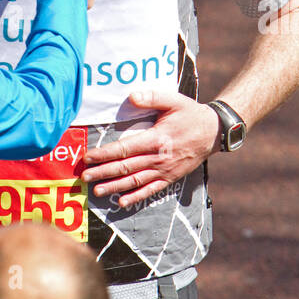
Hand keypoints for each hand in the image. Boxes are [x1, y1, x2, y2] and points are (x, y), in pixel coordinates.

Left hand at [82, 90, 221, 206]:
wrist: (214, 132)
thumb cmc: (190, 114)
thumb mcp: (173, 100)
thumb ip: (152, 97)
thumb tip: (131, 96)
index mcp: (156, 139)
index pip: (125, 149)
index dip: (105, 154)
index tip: (88, 158)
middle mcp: (158, 158)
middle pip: (126, 168)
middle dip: (103, 173)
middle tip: (84, 178)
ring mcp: (165, 171)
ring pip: (135, 181)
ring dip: (114, 187)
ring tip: (96, 191)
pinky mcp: (170, 178)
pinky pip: (151, 190)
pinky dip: (136, 197)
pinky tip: (122, 202)